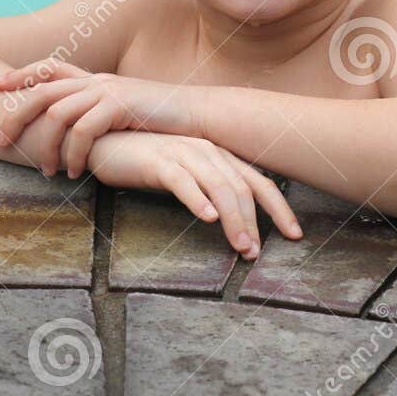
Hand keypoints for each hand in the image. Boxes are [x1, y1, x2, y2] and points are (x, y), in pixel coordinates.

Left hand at [0, 59, 196, 176]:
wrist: (199, 116)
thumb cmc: (161, 121)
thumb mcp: (124, 113)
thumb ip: (98, 116)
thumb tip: (73, 133)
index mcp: (95, 79)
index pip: (49, 68)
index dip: (21, 74)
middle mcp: (97, 81)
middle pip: (42, 91)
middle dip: (16, 114)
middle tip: (1, 141)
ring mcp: (108, 91)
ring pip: (58, 114)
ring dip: (46, 145)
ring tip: (45, 171)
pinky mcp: (120, 107)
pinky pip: (84, 130)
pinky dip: (73, 153)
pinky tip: (73, 172)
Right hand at [87, 131, 301, 258]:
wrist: (101, 140)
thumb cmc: (141, 160)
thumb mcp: (182, 172)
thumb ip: (205, 187)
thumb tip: (231, 219)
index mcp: (215, 154)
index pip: (257, 181)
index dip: (279, 208)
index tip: (295, 235)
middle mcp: (204, 150)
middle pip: (242, 187)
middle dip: (256, 223)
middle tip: (256, 255)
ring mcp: (181, 153)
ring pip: (218, 186)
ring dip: (234, 219)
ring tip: (241, 247)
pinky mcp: (155, 160)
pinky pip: (182, 180)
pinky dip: (197, 199)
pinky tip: (207, 218)